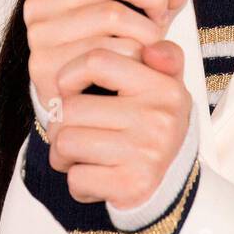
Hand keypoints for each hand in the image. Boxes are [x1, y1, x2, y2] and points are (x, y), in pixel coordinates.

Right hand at [23, 0, 189, 150]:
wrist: (79, 111)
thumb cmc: (108, 54)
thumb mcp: (137, 15)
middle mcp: (44, 2)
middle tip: (160, 17)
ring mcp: (41, 34)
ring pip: (115, 16)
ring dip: (147, 33)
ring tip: (149, 46)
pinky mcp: (47, 66)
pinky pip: (109, 53)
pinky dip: (135, 60)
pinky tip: (135, 67)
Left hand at [49, 40, 193, 209]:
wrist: (172, 180)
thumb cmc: (156, 125)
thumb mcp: (166, 84)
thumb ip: (163, 56)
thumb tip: (153, 48)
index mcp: (162, 86)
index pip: (98, 61)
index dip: (70, 73)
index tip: (68, 89)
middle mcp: (157, 117)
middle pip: (72, 108)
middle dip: (60, 124)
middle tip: (72, 131)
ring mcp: (146, 153)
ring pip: (67, 143)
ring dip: (63, 155)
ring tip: (80, 156)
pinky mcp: (132, 185)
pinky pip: (77, 178)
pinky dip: (78, 183)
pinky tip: (95, 178)